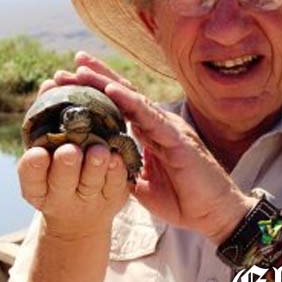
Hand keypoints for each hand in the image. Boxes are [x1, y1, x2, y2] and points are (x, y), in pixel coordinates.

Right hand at [18, 142, 129, 240]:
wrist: (81, 214)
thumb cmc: (58, 172)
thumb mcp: (46, 158)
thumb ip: (48, 134)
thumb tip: (54, 94)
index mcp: (37, 188)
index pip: (31, 178)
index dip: (33, 166)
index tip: (38, 153)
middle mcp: (60, 197)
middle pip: (61, 181)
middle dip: (66, 164)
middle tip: (70, 151)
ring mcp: (88, 199)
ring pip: (91, 182)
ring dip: (95, 165)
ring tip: (99, 151)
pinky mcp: (112, 198)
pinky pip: (116, 184)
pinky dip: (117, 170)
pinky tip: (117, 156)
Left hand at [53, 52, 255, 243]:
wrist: (215, 216)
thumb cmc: (185, 201)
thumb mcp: (144, 187)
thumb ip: (126, 173)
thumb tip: (104, 169)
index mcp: (151, 133)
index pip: (119, 106)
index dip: (95, 92)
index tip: (68, 82)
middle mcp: (159, 124)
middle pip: (123, 94)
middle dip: (94, 78)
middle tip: (66, 66)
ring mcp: (169, 128)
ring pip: (133, 98)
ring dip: (104, 83)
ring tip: (80, 70)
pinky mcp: (178, 138)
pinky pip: (150, 116)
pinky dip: (130, 101)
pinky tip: (110, 90)